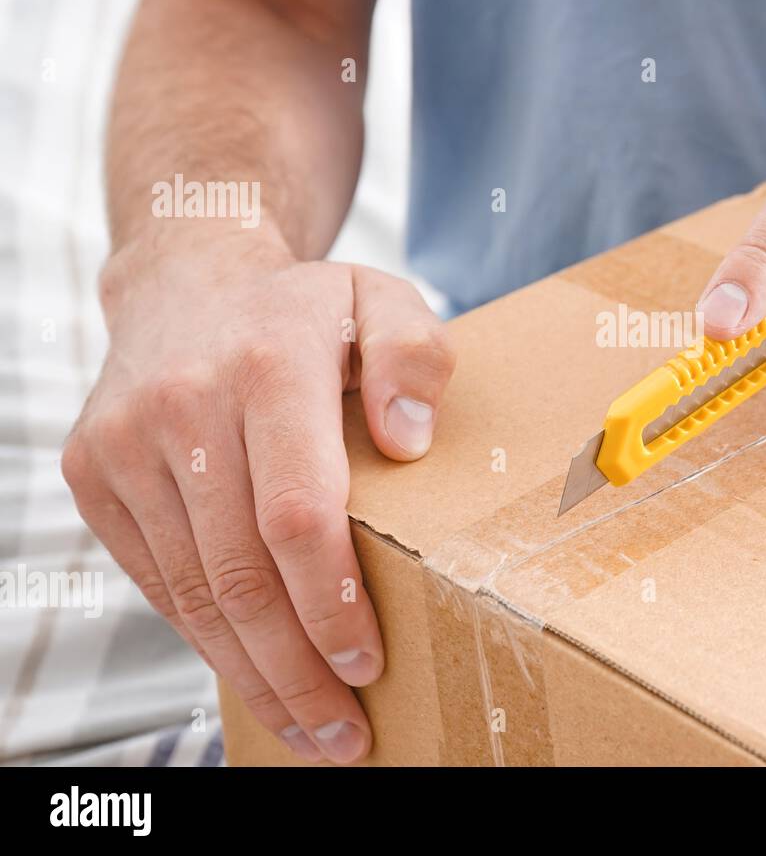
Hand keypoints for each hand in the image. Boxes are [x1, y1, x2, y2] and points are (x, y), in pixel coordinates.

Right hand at [61, 226, 454, 762]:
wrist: (185, 287)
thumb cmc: (303, 312)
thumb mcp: (383, 300)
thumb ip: (415, 355)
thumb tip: (409, 439)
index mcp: (268, 364)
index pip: (297, 512)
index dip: (331, 601)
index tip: (367, 662)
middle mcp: (184, 406)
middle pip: (240, 572)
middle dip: (295, 669)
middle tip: (346, 734)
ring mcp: (126, 445)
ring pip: (193, 592)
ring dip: (252, 676)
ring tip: (310, 731)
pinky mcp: (95, 475)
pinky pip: (158, 581)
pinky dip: (208, 641)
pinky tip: (253, 679)